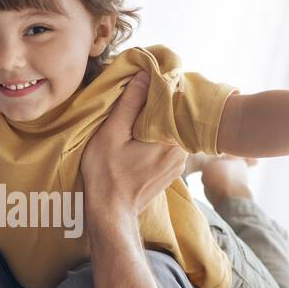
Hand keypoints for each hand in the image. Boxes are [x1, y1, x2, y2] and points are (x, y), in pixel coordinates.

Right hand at [81, 70, 187, 214]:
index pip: (172, 102)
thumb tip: (144, 74)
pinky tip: (137, 138)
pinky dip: (154, 138)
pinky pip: (166, 146)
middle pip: (172, 117)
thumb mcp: (112, 133)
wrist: (110, 213)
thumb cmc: (106, 174)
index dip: (157, 88)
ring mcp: (178, 163)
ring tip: (133, 118)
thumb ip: (130, 103)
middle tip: (134, 98)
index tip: (142, 82)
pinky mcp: (171, 172)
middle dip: (155, 106)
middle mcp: (182, 151)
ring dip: (154, 123)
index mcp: (172, 139)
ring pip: (169, 132)